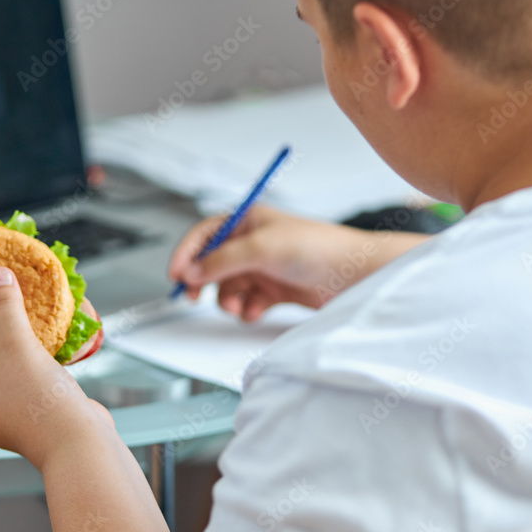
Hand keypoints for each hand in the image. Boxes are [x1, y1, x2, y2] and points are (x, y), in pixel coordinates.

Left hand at [0, 267, 111, 470]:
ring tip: (12, 322)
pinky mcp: (29, 419)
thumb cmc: (39, 401)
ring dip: (2, 351)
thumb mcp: (17, 346)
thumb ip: (5, 308)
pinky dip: (24, 364)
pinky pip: (19, 384)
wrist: (80, 444)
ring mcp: (4, 419)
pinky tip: (39, 343)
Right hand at [168, 205, 428, 319]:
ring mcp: (264, 267)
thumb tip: (190, 271)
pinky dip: (247, 309)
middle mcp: (254, 243)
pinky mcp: (276, 290)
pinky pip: (247, 302)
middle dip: (203, 281)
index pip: (205, 234)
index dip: (187, 253)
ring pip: (228, 287)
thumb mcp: (262, 248)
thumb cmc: (319, 250)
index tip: (175, 274)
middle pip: (212, 263)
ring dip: (228, 299)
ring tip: (239, 305)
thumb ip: (222, 260)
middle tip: (192, 296)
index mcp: (249, 221)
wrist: (356, 276)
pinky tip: (257, 310)